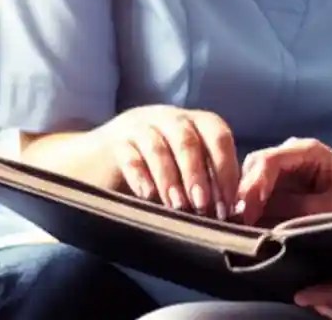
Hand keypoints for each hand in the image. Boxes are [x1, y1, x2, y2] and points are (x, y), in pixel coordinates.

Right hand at [97, 105, 238, 218]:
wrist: (98, 161)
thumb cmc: (154, 170)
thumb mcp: (185, 170)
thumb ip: (208, 183)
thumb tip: (234, 213)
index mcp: (194, 122)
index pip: (218, 136)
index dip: (226, 170)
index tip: (228, 204)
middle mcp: (169, 118)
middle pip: (188, 140)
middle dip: (198, 175)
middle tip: (203, 206)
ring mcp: (140, 126)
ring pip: (158, 147)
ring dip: (171, 178)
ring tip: (178, 207)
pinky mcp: (114, 142)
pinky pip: (129, 156)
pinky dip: (140, 176)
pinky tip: (147, 196)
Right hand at [234, 138, 331, 225]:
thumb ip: (299, 210)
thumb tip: (262, 217)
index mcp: (307, 151)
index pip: (267, 162)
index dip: (251, 187)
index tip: (243, 213)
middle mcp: (293, 156)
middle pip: (254, 169)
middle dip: (243, 195)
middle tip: (236, 225)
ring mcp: (289, 173)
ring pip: (255, 183)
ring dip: (246, 204)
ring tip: (238, 229)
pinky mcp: (289, 190)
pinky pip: (265, 197)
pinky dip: (255, 211)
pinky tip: (250, 228)